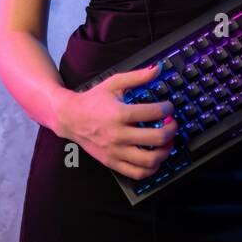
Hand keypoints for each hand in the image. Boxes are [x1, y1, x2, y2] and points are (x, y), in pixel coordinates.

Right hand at [54, 63, 177, 180]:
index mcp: (119, 114)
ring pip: (149, 160)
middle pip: (156, 138)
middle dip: (171, 130)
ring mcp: (115, 151)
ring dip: (165, 152)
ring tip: (167, 143)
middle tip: (172, 124)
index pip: (153, 113)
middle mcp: (118, 135)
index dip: (167, 109)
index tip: (169, 107)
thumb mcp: (114, 83)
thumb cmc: (93, 100)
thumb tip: (157, 68)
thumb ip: (137, 76)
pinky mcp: (112, 162)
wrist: (70, 118)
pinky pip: (137, 173)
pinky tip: (155, 158)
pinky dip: (151, 168)